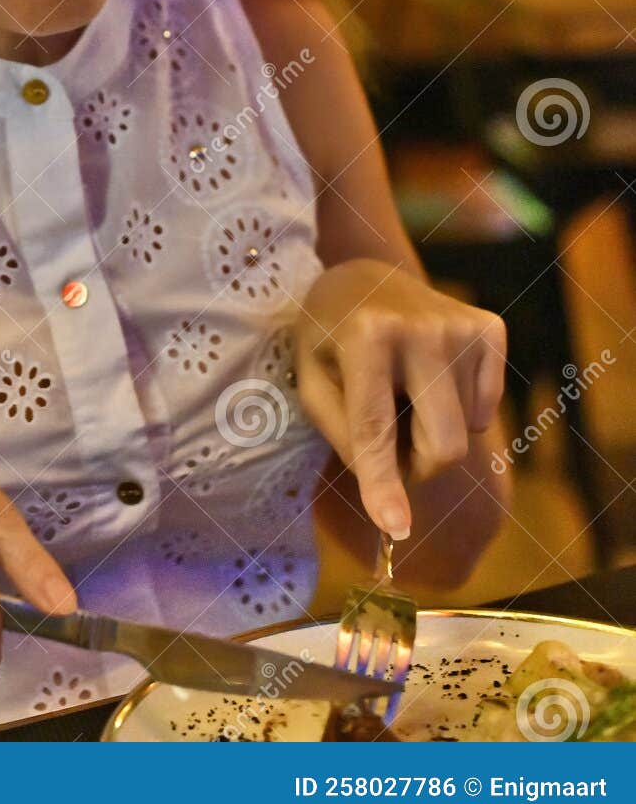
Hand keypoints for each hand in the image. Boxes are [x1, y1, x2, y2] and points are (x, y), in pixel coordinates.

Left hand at [293, 259, 506, 539]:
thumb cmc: (329, 337)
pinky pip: (487, 411)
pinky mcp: (491, 329)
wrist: (363, 275)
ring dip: (431, 430)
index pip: (377, 428)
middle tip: (388, 444)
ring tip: (402, 391)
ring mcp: (464, 327)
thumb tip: (393, 510)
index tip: (397, 529)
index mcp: (367, 338)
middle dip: (416, 466)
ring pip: (465, 433)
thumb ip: (346, 439)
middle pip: (444, 446)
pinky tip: (431, 378)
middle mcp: (423, 329)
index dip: (385, 484)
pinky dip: (459, 411)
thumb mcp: (312, 382)